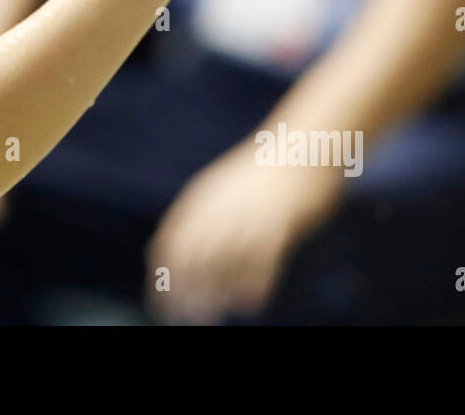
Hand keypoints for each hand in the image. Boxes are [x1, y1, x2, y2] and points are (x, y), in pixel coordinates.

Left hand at [145, 140, 343, 323]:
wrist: (301, 149)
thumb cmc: (261, 175)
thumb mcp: (220, 189)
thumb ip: (197, 216)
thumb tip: (171, 247)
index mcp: (201, 201)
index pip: (170, 244)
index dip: (164, 276)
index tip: (162, 300)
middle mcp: (220, 210)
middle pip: (192, 260)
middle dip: (186, 293)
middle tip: (189, 315)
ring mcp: (249, 219)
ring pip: (224, 267)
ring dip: (217, 295)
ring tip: (217, 311)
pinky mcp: (279, 228)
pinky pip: (260, 267)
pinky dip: (252, 289)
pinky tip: (250, 302)